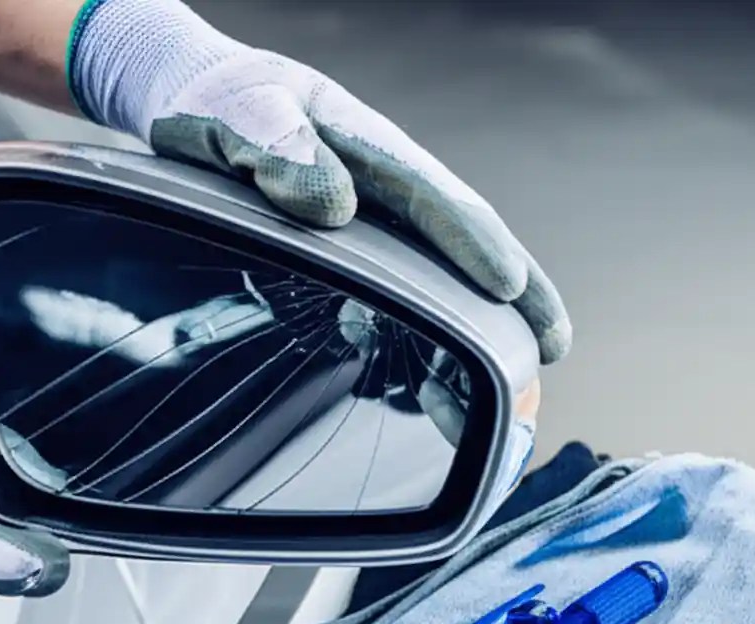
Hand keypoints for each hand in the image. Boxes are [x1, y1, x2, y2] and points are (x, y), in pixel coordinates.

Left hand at [68, 0, 569, 364]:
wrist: (203, 102)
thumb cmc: (226, 105)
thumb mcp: (241, 114)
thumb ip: (280, 148)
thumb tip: (335, 207)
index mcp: (371, 151)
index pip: (436, 200)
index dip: (475, 244)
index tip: (511, 287)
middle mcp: (387, 192)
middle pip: (462, 246)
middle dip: (514, 298)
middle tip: (551, 349)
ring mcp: (374, 224)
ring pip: (436, 279)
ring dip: (468, 332)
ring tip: (497, 389)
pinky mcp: (350, 252)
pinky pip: (396, 296)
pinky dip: (412, 339)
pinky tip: (415, 384)